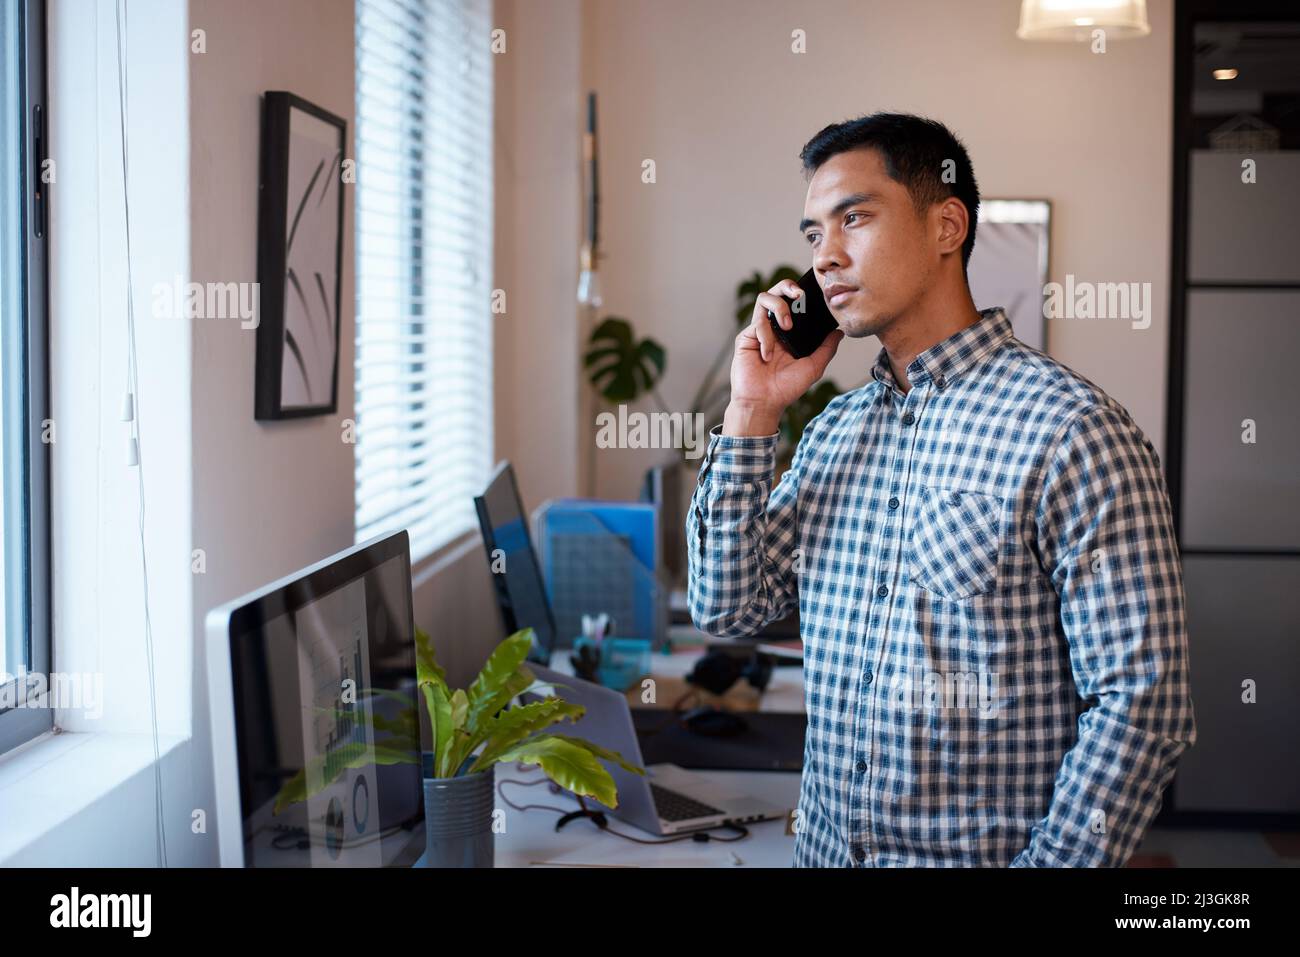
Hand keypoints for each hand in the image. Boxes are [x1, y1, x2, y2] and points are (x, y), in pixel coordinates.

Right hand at [723, 278, 843, 435]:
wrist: (764, 403)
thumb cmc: (786, 388)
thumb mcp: (813, 367)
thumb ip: (826, 348)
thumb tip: (840, 331)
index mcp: (790, 332)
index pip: (795, 304)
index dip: (802, 294)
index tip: (815, 295)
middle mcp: (774, 327)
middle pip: (777, 292)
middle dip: (788, 286)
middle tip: (799, 295)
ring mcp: (759, 330)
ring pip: (764, 299)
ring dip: (778, 308)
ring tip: (786, 327)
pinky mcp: (746, 337)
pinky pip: (756, 324)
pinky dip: (765, 336)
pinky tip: (768, 355)